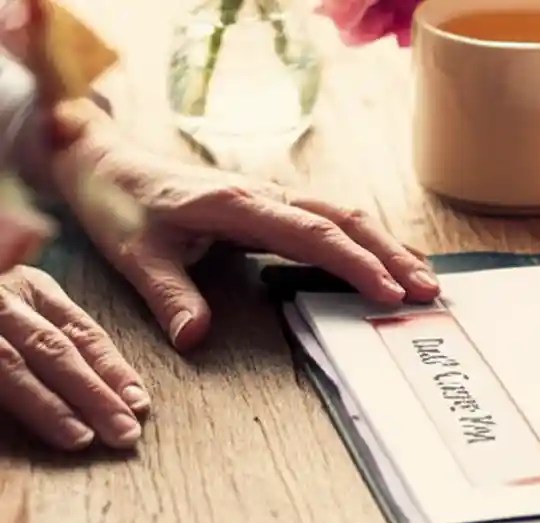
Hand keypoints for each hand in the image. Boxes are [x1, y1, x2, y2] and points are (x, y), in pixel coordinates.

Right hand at [0, 265, 145, 450]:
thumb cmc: (7, 321)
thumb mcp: (26, 315)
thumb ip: (59, 343)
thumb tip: (126, 398)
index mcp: (29, 287)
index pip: (81, 331)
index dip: (113, 368)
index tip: (140, 403)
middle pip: (51, 348)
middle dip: (92, 393)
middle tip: (125, 433)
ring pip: (9, 364)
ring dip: (46, 405)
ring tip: (80, 438)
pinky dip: (3, 410)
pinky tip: (11, 439)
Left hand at [49, 101, 438, 350]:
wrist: (107, 163)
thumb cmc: (121, 205)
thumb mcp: (135, 254)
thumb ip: (169, 296)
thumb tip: (195, 339)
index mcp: (238, 203)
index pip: (312, 233)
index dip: (355, 263)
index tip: (388, 292)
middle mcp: (266, 195)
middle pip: (345, 219)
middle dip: (391, 254)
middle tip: (428, 291)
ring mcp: (275, 197)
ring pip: (346, 216)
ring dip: (388, 246)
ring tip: (426, 280)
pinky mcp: (275, 205)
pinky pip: (333, 219)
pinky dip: (369, 240)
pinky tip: (391, 260)